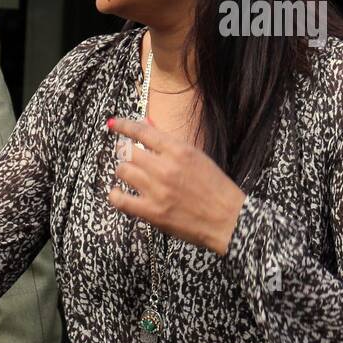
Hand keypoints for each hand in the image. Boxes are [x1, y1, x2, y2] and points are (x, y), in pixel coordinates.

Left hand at [105, 117, 246, 254]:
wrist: (228, 219)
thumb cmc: (215, 188)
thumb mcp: (197, 157)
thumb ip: (169, 142)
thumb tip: (146, 123)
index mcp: (179, 151)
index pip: (142, 132)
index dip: (123, 126)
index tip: (114, 124)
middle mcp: (165, 168)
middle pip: (128, 151)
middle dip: (125, 151)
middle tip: (129, 155)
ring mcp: (157, 190)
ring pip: (122, 171)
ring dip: (123, 171)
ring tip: (131, 175)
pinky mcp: (151, 211)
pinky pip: (119, 199)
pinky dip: (115, 195)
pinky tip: (118, 193)